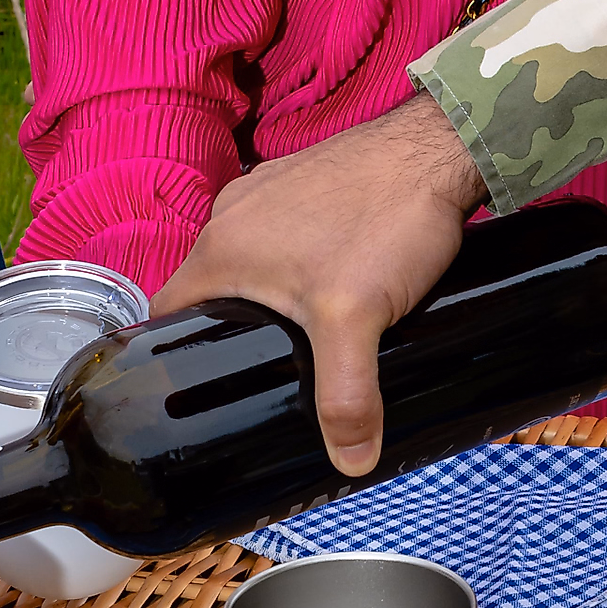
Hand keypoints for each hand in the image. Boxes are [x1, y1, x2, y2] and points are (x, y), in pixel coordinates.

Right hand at [151, 91, 486, 477]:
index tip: (196, 384)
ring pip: (241, 258)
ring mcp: (264, 190)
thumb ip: (345, 396)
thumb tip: (350, 461)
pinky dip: (286, 258)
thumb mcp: (355, 322)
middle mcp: (230, 213)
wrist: (441, 146)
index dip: (172, 353)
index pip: (165, 313)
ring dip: (257, 292)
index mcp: (218, 249)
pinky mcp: (299, 178)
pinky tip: (323, 278)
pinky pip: (274, 230)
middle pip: (204, 288)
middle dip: (222, 329)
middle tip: (257, 368)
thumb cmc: (386, 219)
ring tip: (292, 331)